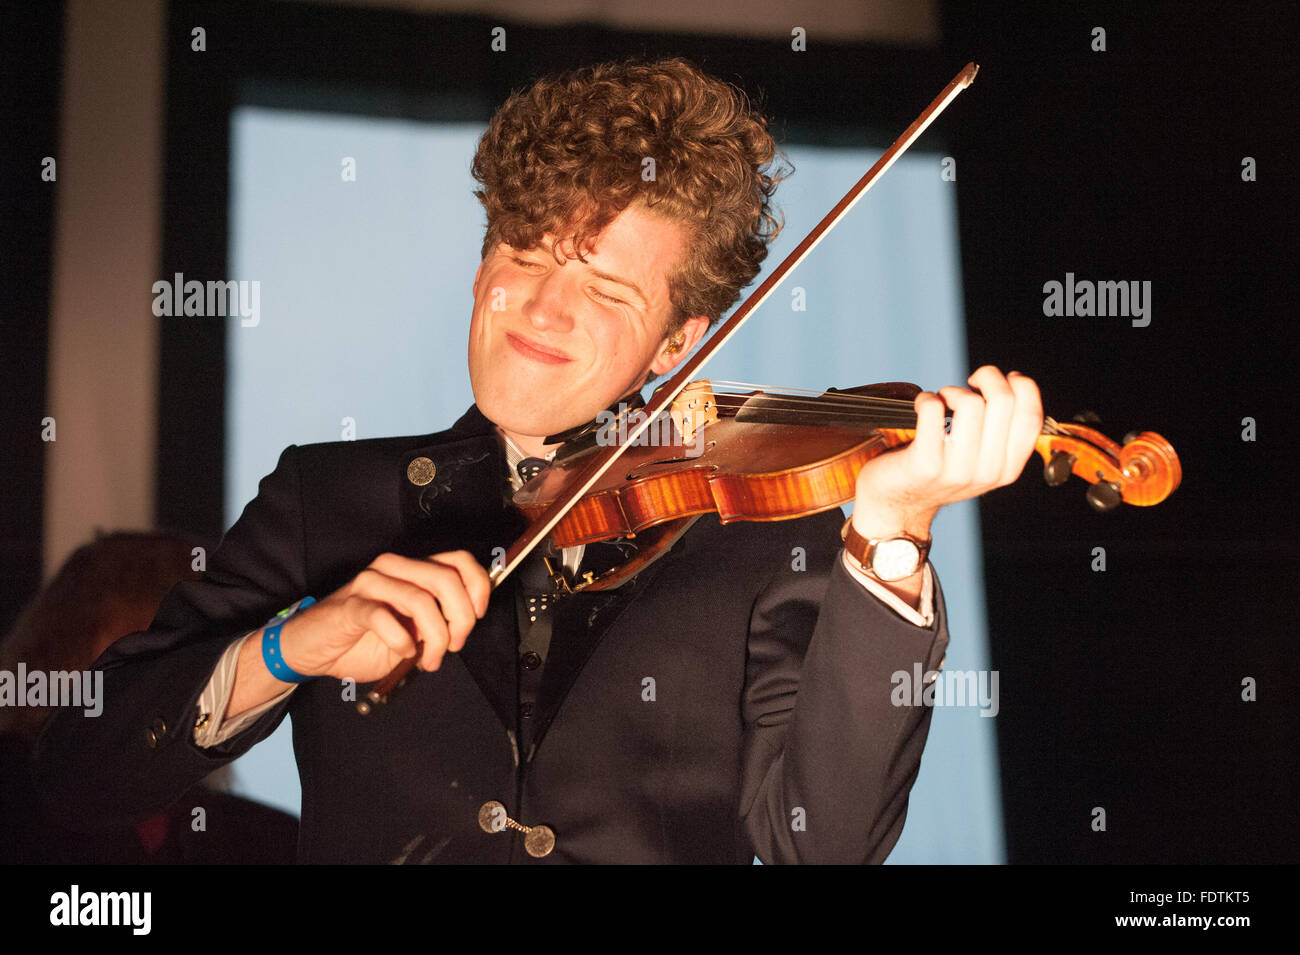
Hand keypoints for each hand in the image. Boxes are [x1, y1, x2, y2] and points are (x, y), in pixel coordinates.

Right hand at [277, 550, 489, 681]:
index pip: (459, 561)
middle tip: (454, 645)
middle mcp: (394, 569)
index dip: (478, 587)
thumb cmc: (362, 640)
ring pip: (421, 600)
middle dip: (461, 618)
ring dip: (435, 637)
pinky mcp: (351, 606)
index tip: (478, 616)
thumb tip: (468, 622)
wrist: (312, 650)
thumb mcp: (411, 632)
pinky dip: (401, 640)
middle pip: (446, 579)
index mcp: (413, 571)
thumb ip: (437, 621)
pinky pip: (384, 617)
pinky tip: (403, 651)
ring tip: (430, 659)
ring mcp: (371, 584)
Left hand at [851, 366, 1042, 540]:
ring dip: (953, 391)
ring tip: (943, 401)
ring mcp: (957, 469)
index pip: (1032, 418)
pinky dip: (926, 398)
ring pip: (970, 403)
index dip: (1023, 387)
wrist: (897, 506)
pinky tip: (922, 406)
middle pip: (1003, 401)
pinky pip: (933, 409)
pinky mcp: (925, 463)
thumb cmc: (939, 471)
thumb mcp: (980, 461)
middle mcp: (987, 472)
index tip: (1005, 379)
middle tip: (970, 382)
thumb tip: (1011, 383)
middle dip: (988, 376)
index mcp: (1008, 469)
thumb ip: (1000, 432)